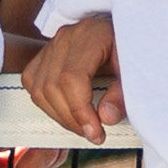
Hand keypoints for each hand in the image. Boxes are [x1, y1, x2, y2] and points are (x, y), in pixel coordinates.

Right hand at [20, 9, 124, 139]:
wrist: (121, 33)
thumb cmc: (130, 48)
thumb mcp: (135, 69)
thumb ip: (123, 93)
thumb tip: (105, 117)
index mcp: (90, 36)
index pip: (71, 78)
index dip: (80, 111)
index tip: (96, 133)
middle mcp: (66, 38)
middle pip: (53, 87)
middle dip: (72, 119)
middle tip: (93, 134)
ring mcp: (52, 46)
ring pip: (39, 89)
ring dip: (59, 115)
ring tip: (82, 126)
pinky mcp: (44, 55)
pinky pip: (33, 83)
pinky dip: (46, 104)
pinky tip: (66, 112)